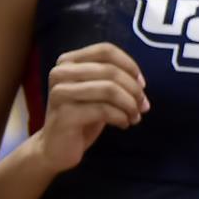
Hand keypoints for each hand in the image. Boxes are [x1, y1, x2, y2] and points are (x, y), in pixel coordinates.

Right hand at [36, 44, 147, 173]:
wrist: (55, 148)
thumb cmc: (80, 118)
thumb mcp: (97, 92)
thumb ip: (114, 79)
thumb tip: (140, 83)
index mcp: (67, 62)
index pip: (106, 50)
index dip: (129, 65)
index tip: (141, 85)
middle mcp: (60, 73)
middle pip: (110, 70)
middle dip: (133, 89)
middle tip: (142, 106)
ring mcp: (60, 93)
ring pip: (109, 89)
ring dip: (129, 104)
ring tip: (134, 116)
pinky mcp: (64, 114)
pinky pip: (103, 110)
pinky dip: (120, 117)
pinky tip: (123, 124)